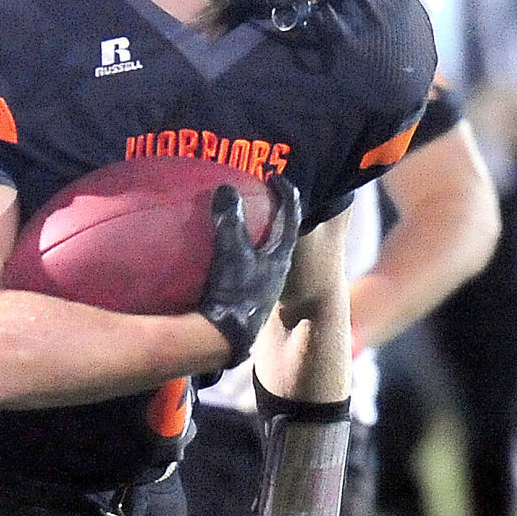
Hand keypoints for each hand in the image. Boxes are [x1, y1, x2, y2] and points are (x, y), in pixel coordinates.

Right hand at [198, 177, 300, 364]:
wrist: (227, 339)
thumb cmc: (236, 294)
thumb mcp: (232, 251)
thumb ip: (230, 219)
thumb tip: (225, 188)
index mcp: (281, 254)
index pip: (293, 213)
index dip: (285, 191)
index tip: (275, 175)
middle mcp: (277, 268)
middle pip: (282, 230)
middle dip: (273, 210)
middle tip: (259, 191)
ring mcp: (263, 283)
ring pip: (265, 248)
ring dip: (257, 231)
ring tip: (241, 216)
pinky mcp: (248, 296)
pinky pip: (249, 264)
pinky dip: (242, 250)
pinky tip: (224, 249)